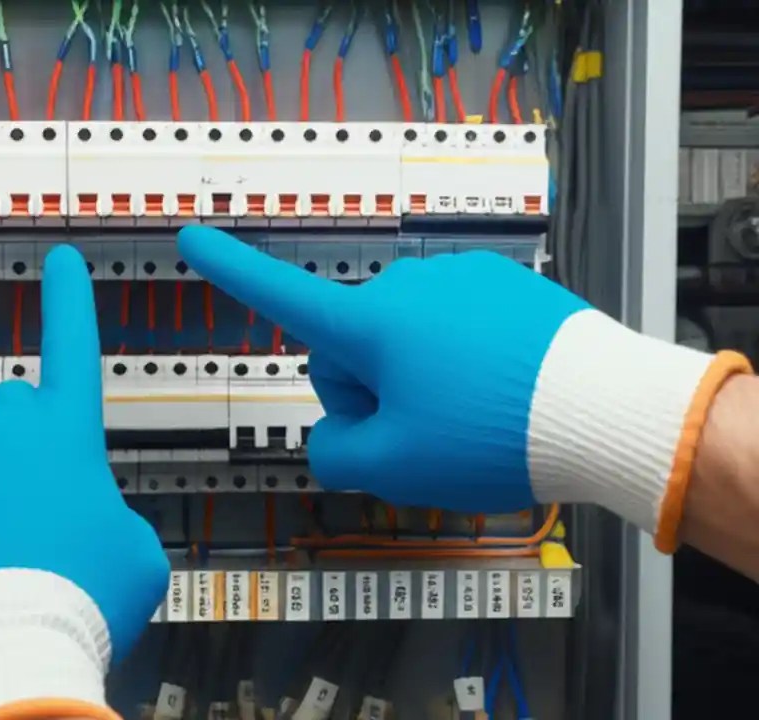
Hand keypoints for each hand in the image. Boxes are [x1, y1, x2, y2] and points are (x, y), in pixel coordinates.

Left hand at [0, 246, 167, 719]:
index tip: (58, 262)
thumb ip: (113, 513)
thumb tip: (89, 516)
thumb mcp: (136, 556)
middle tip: (25, 518)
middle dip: (17, 450)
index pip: (71, 345)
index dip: (68, 301)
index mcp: (65, 434)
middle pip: (9, 415)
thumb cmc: (73, 609)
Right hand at [178, 226, 588, 513]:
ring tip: (472, 417)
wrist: (605, 411)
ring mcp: (457, 281)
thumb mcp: (395, 468)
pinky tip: (497, 391)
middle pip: (350, 347)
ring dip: (417, 378)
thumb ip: (336, 454)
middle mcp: (405, 289)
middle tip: (420, 434)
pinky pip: (453, 326)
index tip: (194, 236)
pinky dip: (460, 360)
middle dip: (370, 391)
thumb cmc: (493, 436)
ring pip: (403, 339)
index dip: (229, 269)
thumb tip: (336, 436)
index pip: (280, 295)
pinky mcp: (502, 285)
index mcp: (368, 327)